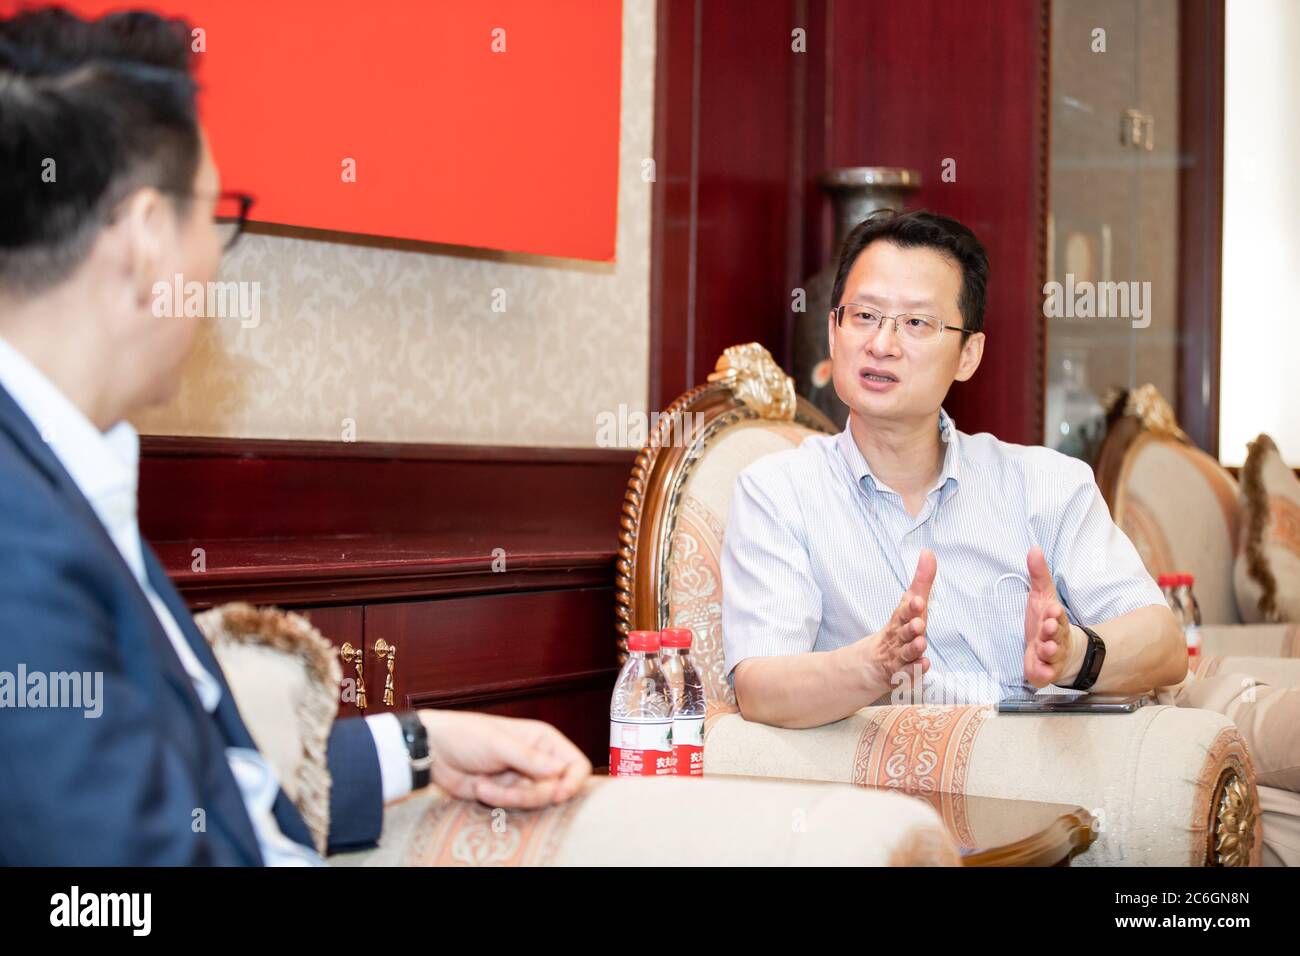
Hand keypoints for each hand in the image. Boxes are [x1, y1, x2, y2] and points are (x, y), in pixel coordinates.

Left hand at [417, 710, 590, 808]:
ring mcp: (522, 778)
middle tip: (506, 789)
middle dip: (530, 794)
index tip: (557, 794)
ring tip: (483, 786)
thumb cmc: (466, 736)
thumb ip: (531, 759)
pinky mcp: (506, 794)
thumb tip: (562, 770)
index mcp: (543, 740)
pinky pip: (514, 808)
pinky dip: (497, 802)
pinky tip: (479, 787)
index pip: (576, 765)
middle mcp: (538, 760)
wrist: (434, 751)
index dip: (572, 782)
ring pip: (534, 802)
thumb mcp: (499, 744)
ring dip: (508, 798)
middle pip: (555, 789)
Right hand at [861, 549, 934, 692]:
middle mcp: (898, 637)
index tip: (918, 601)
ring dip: (913, 648)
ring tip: (921, 643)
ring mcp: (899, 656)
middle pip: (903, 632)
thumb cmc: (899, 629)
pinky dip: (915, 671)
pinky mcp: (902, 673)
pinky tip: (924, 665)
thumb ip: (922, 580)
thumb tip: (928, 553)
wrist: (875, 662)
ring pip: (905, 653)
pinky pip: (908, 674)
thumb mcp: (910, 604)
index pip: (904, 611)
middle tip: (918, 624)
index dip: (911, 607)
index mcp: (900, 620)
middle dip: (910, 627)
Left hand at [1023, 546, 1074, 686]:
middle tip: (1048, 626)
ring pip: (1052, 655)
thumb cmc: (1048, 622)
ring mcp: (1052, 657)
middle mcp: (1057, 639)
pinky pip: (1045, 674)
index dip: (1054, 613)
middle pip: (1056, 635)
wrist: (1061, 652)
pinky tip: (1041, 672)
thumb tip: (1034, 548)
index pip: (1057, 616)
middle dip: (1052, 631)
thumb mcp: (1041, 597)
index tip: (1051, 609)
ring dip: (1049, 651)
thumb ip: (1038, 575)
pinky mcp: (1045, 671)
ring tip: (1046, 647)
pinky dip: (1044, 673)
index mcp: (1055, 620)